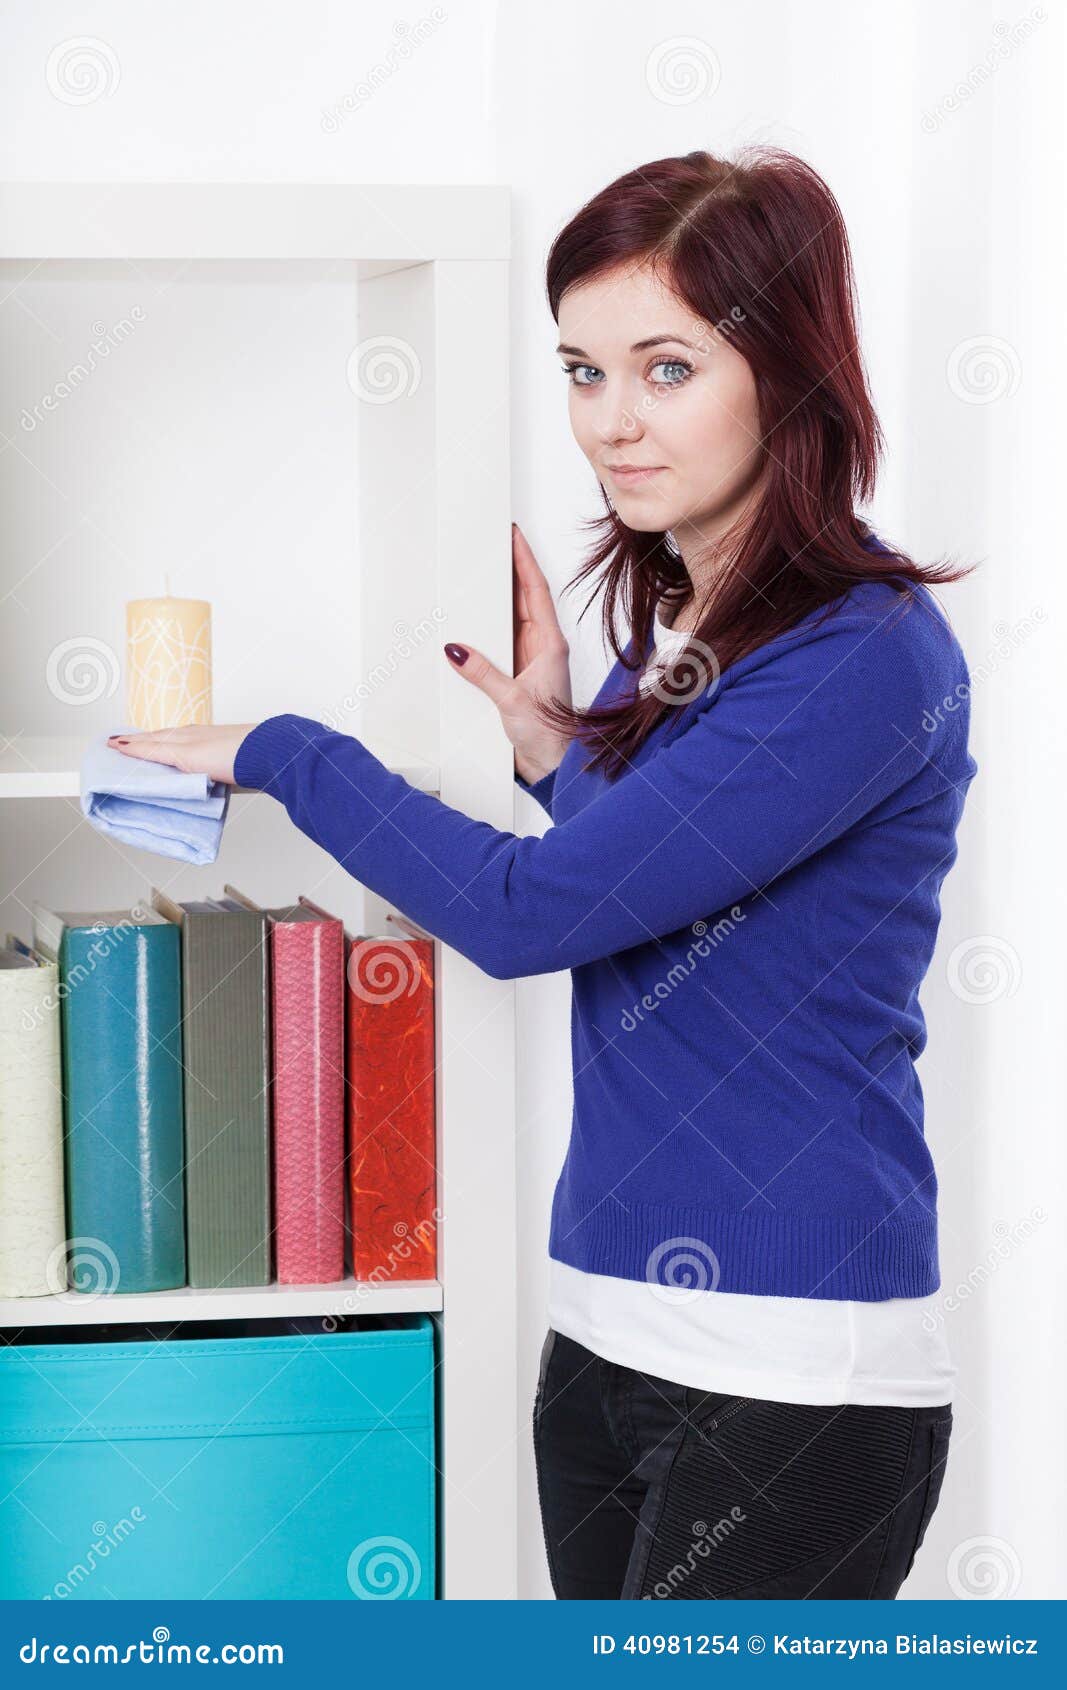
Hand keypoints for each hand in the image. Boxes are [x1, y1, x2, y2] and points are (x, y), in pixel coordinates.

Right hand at [106, 723, 260, 786]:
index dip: (128, 744)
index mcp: (180, 738)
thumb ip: (154, 749)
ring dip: (158, 744)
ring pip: (176, 742)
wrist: (267, 753)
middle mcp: (192, 736)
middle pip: (160, 739)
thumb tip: (123, 743)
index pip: (147, 742)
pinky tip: (182, 754)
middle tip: (121, 742)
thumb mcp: (184, 755)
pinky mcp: (222, 750)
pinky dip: (178, 748)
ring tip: (145, 746)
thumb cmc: (230, 754)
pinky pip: (192, 747)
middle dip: (140, 742)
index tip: (109, 744)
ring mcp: (208, 741)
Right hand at [443, 522, 572, 782]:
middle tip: (492, 542)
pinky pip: (500, 639)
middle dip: (510, 568)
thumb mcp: (512, 701)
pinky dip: (487, 624)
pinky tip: (472, 618)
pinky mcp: (517, 673)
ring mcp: (530, 658)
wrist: (554, 764)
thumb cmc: (548, 733)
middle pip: (524, 597)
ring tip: (480, 570)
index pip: (536, 591)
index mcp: (550, 644)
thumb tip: (457, 650)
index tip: (513, 536)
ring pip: (512, 616)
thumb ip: (484, 674)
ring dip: (498, 595)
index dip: (525, 561)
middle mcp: (542, 647)